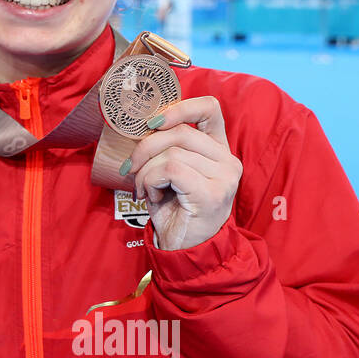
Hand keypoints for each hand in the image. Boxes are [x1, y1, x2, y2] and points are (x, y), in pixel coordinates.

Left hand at [128, 96, 241, 251]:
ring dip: (145, 171)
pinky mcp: (212, 193)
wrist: (183, 250)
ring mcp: (225, 177)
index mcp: (219, 150)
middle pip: (179, 132)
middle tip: (130, 169)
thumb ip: (166, 147)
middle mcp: (228, 160)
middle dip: (145, 148)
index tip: (151, 123)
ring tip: (145, 189)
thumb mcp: (169, 171)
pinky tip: (153, 196)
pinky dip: (151, 181)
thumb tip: (142, 125)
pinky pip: (170, 170)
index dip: (178, 107)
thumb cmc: (174, 209)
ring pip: (171, 153)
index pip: (209, 108)